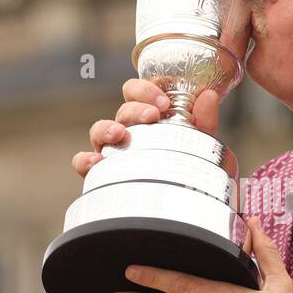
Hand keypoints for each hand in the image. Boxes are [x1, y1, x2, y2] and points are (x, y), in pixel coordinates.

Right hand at [71, 80, 219, 176]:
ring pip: (98, 130)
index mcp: (146, 116)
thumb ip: (204, 118)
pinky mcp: (101, 173)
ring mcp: (112, 150)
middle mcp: (127, 130)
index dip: (145, 90)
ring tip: (119, 134)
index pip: (136, 91)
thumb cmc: (185, 164)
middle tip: (152, 117)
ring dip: (106, 128)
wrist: (181, 202)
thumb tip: (209, 96)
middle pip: (122, 110)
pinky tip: (95, 161)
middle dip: (135, 109)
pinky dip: (85, 160)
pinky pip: (83, 162)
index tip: (163, 102)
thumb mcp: (199, 141)